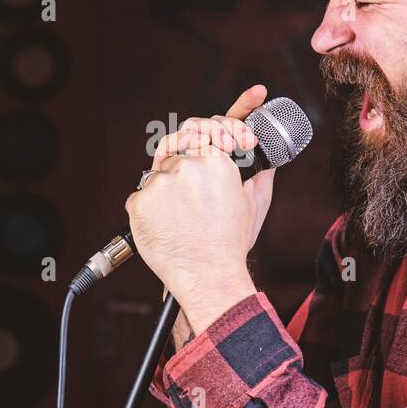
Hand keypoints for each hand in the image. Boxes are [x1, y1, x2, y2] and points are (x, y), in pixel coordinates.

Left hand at [127, 85, 271, 331]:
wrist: (208, 276)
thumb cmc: (230, 244)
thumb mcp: (254, 204)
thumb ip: (260, 176)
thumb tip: (266, 164)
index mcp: (216, 161)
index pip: (202, 131)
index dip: (202, 135)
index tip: (204, 142)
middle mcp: (188, 166)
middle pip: (176, 147)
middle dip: (180, 156)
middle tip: (186, 179)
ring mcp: (161, 183)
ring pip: (157, 174)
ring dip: (165, 188)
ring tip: (180, 216)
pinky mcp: (140, 201)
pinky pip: (141, 197)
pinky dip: (150, 209)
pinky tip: (165, 226)